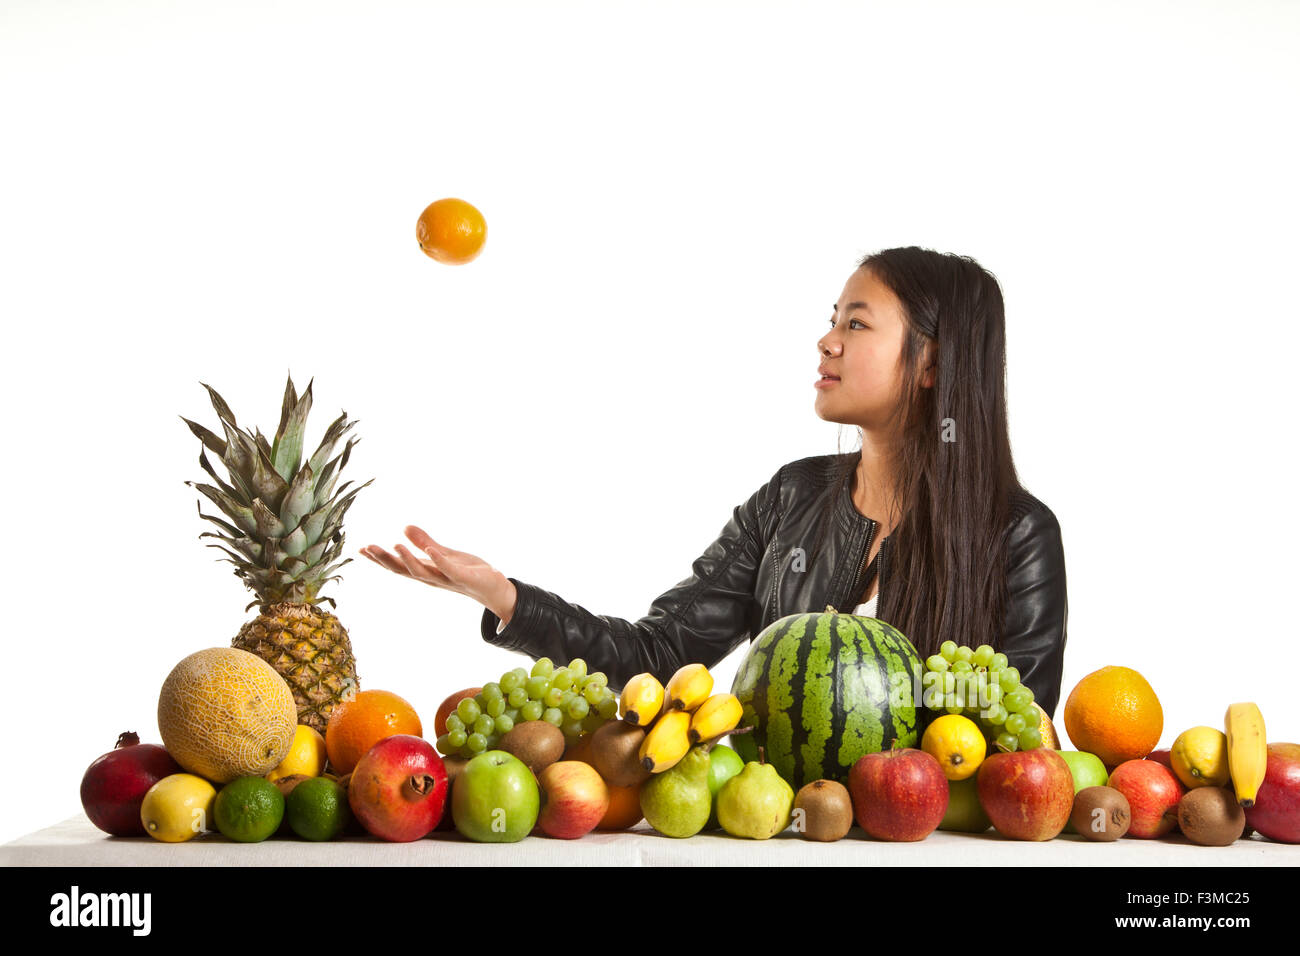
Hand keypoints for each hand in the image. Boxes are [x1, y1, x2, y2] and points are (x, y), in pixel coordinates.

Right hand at [359, 525, 516, 623]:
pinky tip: (430, 550)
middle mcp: (432, 577)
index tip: (360, 549)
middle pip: (404, 570)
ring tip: (395, 545)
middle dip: (385, 560)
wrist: (492, 588)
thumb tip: (404, 527)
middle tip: (367, 548)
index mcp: (425, 570)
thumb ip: (424, 541)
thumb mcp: (443, 553)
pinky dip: (439, 561)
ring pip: (423, 572)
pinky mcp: (463, 577)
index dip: (379, 558)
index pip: (397, 565)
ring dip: (408, 560)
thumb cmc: (466, 571)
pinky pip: (448, 569)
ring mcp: (446, 578)